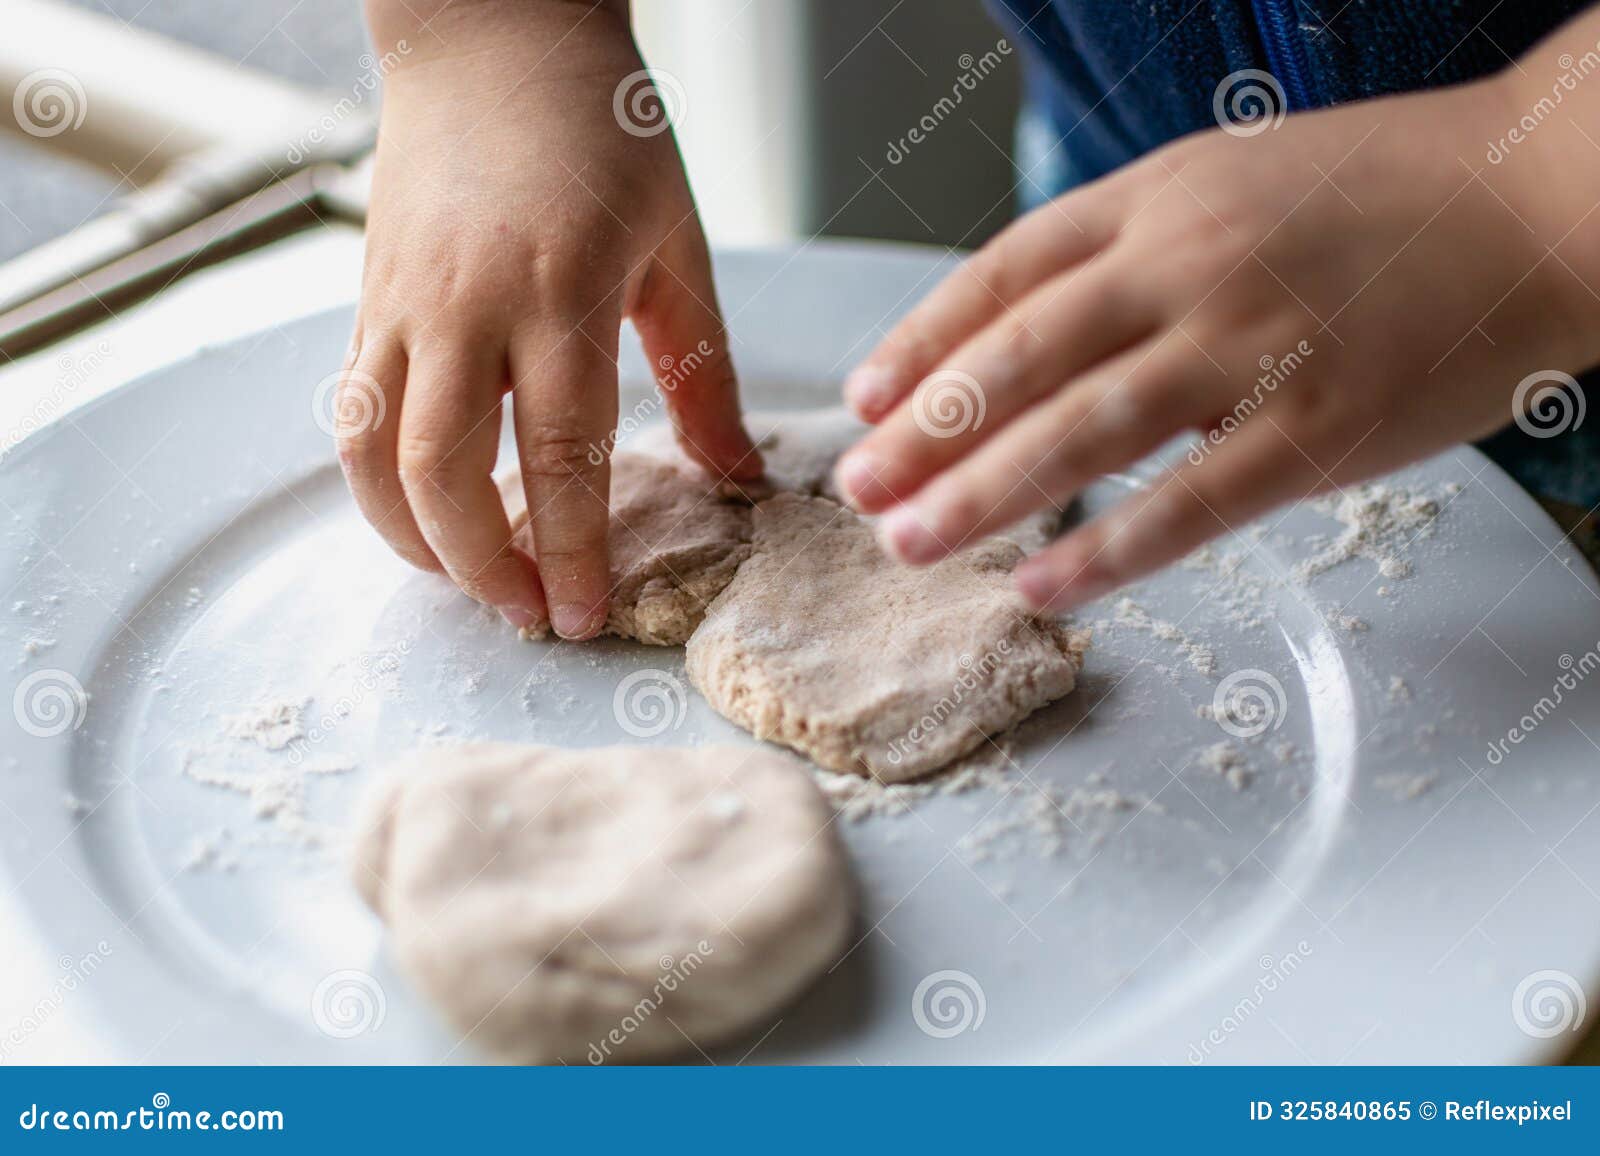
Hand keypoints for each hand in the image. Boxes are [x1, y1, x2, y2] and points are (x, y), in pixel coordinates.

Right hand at [339, 0, 758, 638]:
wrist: (493, 36)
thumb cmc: (603, 132)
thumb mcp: (677, 246)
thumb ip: (704, 373)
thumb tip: (736, 477)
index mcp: (561, 292)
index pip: (561, 456)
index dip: (572, 551)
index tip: (583, 617)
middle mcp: (467, 306)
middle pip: (443, 476)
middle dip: (482, 568)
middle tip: (527, 616)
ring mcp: (402, 305)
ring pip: (373, 457)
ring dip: (413, 541)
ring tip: (468, 579)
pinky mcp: (367, 301)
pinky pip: (352, 414)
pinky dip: (378, 485)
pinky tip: (424, 514)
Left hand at [833, 58, 1599, 612]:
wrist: (1542, 196)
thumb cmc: (1387, 195)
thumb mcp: (1232, 180)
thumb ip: (1134, 245)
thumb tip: (1037, 329)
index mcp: (1159, 200)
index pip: (1002, 275)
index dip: (922, 342)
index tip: (864, 400)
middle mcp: (1189, 264)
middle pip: (1020, 358)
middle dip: (926, 432)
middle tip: (861, 491)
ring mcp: (1253, 345)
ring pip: (1083, 429)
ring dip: (984, 494)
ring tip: (913, 543)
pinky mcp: (1319, 427)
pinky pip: (1189, 502)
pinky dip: (1107, 551)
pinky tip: (1043, 587)